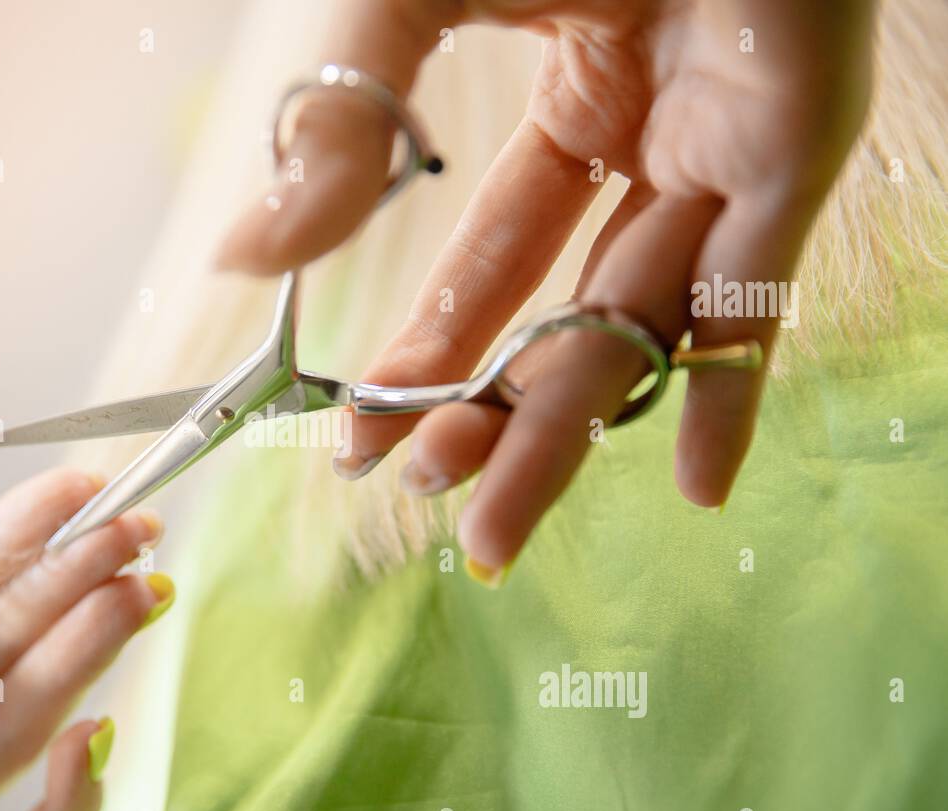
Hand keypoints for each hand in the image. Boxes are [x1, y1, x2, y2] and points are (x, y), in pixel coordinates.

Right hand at [218, 0, 872, 579]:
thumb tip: (241, 258)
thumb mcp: (402, 1)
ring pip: (637, 327)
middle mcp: (654, 148)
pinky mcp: (791, 155)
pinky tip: (691, 486)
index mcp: (575, 107)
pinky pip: (757, 295)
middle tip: (430, 501)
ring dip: (565, 433)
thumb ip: (340, 124)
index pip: (489, 264)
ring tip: (494, 534)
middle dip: (489, 418)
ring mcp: (724, 156)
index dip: (426, 355)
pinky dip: (728, 391)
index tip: (364, 437)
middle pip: (559, 317)